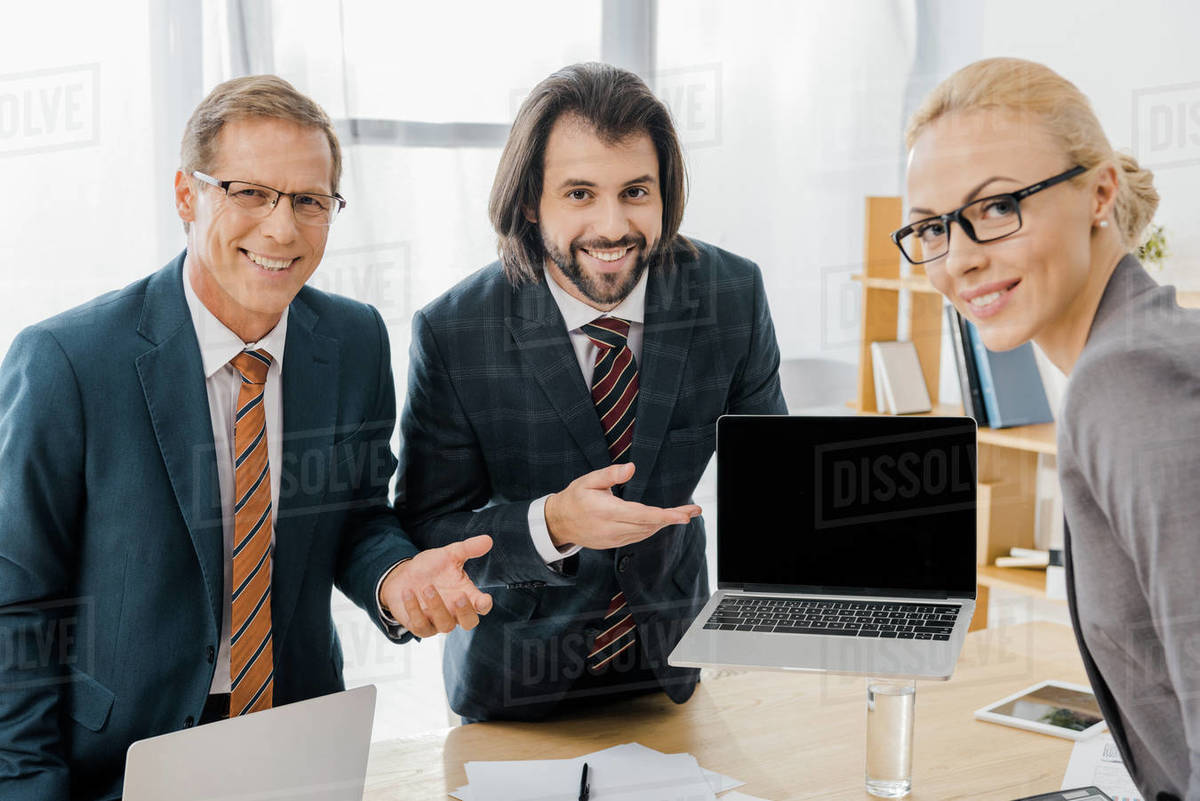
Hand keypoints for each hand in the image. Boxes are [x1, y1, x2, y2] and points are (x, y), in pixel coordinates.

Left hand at [378, 535, 494, 637]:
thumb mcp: (449, 555)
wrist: (403, 576)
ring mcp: (438, 621)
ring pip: (445, 625)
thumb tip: (488, 539)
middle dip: (465, 612)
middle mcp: (455, 612)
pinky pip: (420, 626)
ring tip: (427, 587)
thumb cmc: (431, 568)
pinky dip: (414, 609)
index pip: (482, 606)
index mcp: (466, 596)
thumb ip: (468, 549)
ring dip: (437, 607)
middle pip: (469, 622)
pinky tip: (409, 592)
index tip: (484, 599)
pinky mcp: (420, 626)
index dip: (484, 605)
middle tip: (459, 597)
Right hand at [544, 463, 701, 549]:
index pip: (642, 515)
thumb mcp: (588, 480)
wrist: (559, 522)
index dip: (665, 516)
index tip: (683, 515)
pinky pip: (638, 537)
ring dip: (665, 523)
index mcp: (607, 511)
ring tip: (684, 513)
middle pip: (650, 525)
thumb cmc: (575, 498)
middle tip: (694, 511)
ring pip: (646, 532)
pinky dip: (653, 528)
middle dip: (674, 518)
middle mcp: (613, 528)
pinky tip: (663, 520)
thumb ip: (609, 474)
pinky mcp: (614, 543)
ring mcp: (614, 539)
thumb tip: (631, 468)